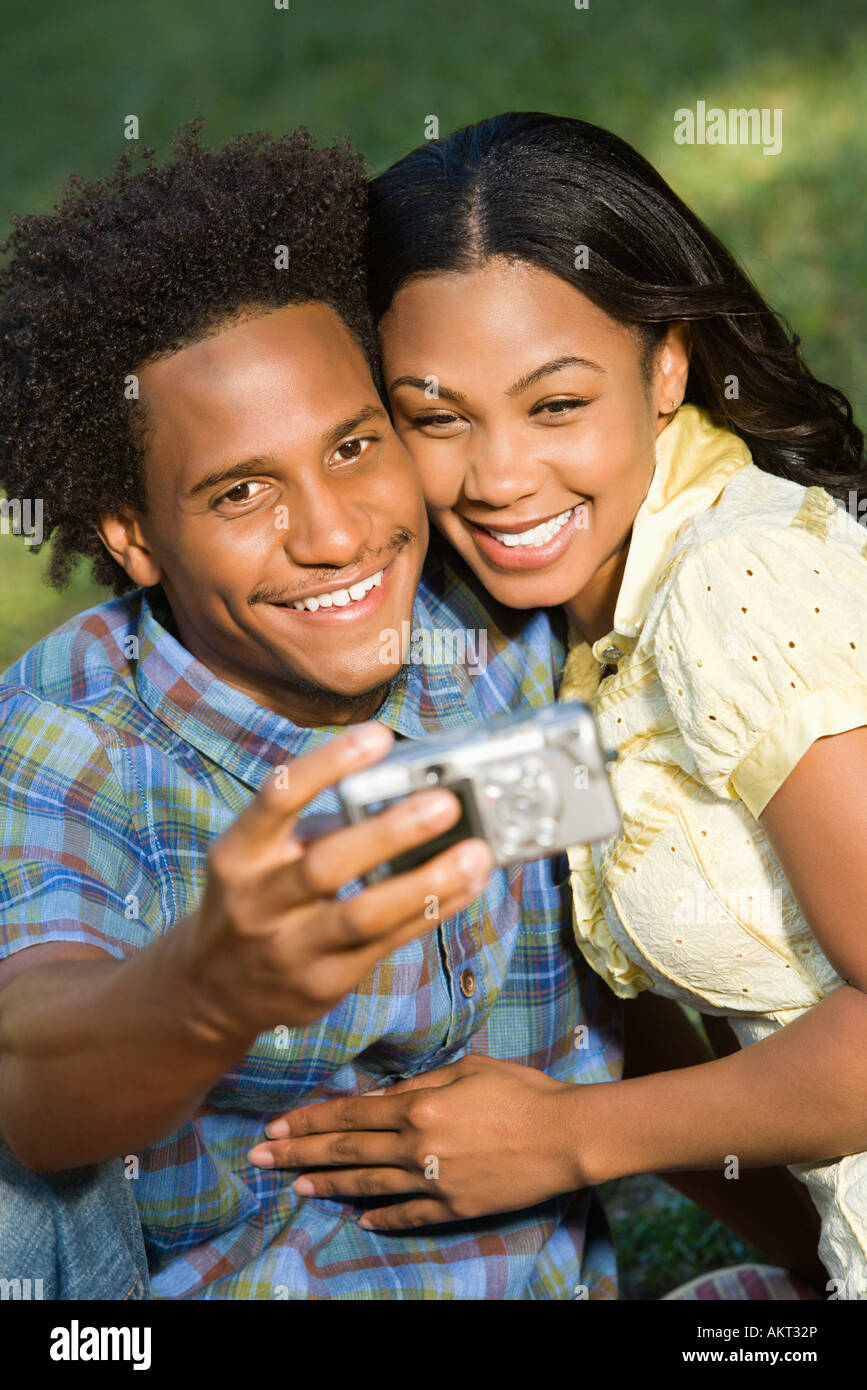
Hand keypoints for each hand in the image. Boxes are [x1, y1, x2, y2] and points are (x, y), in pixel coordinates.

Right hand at [176, 722, 493, 1041]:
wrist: (212, 989)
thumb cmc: (255, 899)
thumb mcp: (259, 856)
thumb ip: (315, 827)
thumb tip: (400, 794)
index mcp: (239, 852)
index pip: (279, 797)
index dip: (329, 764)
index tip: (381, 736)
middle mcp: (257, 901)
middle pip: (326, 864)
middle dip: (389, 832)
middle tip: (446, 803)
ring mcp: (288, 948)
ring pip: (364, 914)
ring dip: (426, 882)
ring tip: (476, 854)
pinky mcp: (322, 983)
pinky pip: (386, 943)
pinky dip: (431, 911)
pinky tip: (466, 887)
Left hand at [247, 1054, 582, 1228]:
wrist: (565, 1136)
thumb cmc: (521, 1090)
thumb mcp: (468, 1068)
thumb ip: (422, 1082)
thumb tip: (384, 1094)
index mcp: (419, 1104)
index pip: (350, 1112)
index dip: (310, 1120)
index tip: (277, 1125)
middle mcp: (417, 1144)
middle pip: (347, 1149)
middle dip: (300, 1153)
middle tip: (260, 1158)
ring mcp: (434, 1180)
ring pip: (368, 1183)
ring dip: (328, 1184)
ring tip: (296, 1187)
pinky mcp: (454, 1205)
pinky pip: (409, 1213)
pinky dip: (381, 1216)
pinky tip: (357, 1218)